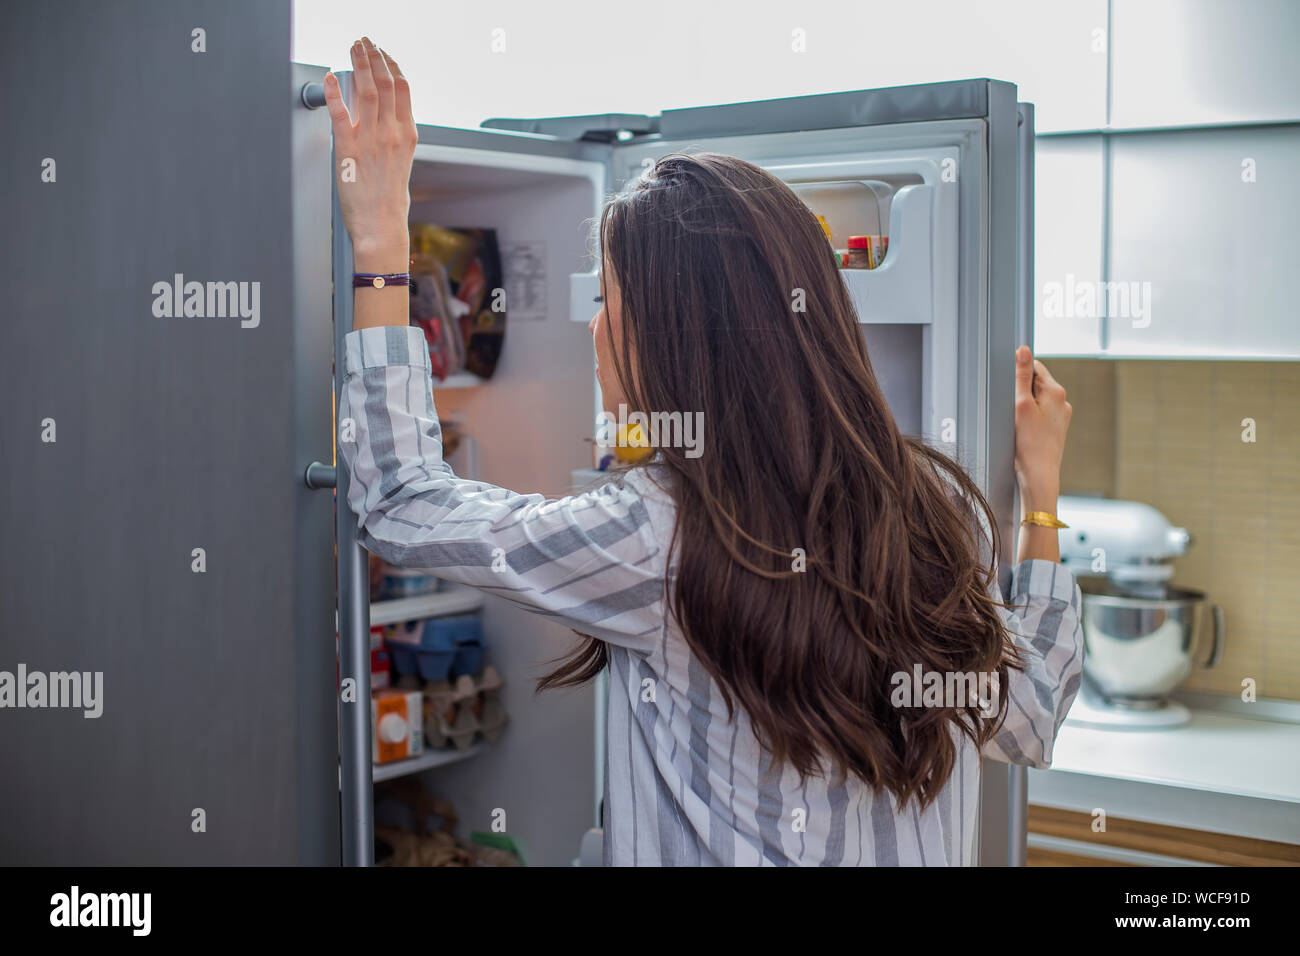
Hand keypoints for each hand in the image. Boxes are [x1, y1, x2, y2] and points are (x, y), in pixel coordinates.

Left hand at [323, 38, 416, 271]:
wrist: (382, 225)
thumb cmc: (389, 202)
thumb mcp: (402, 165)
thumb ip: (394, 141)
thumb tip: (385, 125)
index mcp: (407, 135)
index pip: (403, 88)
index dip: (392, 65)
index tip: (382, 53)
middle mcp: (392, 132)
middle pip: (385, 81)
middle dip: (373, 56)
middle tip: (363, 41)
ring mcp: (371, 139)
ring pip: (366, 89)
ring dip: (358, 63)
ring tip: (352, 47)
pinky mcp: (348, 148)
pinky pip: (340, 112)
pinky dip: (333, 91)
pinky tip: (328, 76)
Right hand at [1013, 345, 1070, 512]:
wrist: (1039, 474)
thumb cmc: (1029, 443)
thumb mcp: (1020, 405)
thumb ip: (1021, 376)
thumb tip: (1023, 350)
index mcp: (1056, 392)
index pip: (1035, 367)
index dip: (1019, 376)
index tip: (1010, 390)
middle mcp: (1063, 402)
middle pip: (1036, 384)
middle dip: (1022, 393)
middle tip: (1013, 411)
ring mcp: (1061, 415)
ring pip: (1038, 400)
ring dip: (1025, 406)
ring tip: (1018, 424)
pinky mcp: (1056, 428)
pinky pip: (1041, 414)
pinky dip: (1030, 419)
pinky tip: (1024, 432)